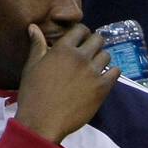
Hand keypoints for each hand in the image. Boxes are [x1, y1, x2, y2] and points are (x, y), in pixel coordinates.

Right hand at [14, 24, 118, 143]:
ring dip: (102, 58)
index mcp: (62, 49)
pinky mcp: (102, 88)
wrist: (43, 120)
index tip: (80, 41)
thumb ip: (37, 45)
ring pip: (107, 55)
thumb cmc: (33, 93)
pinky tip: (105, 76)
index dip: (82, 34)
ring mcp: (93, 72)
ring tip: (95, 66)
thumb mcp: (32, 66)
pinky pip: (116, 73)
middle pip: (98, 40)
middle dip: (94, 44)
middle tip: (89, 53)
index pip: (81, 30)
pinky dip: (112, 72)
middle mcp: (80, 57)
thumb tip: (34, 27)